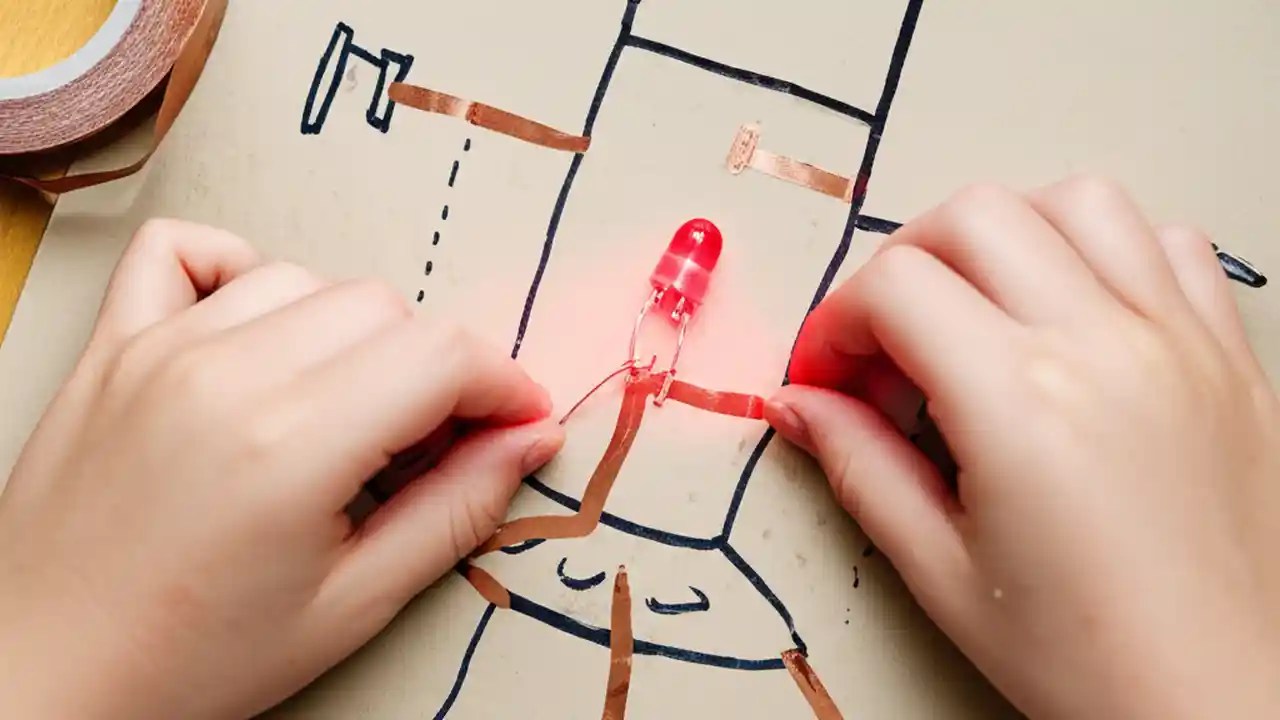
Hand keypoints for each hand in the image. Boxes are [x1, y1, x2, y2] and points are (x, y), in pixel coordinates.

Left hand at [0, 220, 562, 719]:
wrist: (41, 678)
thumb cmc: (190, 661)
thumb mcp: (352, 605)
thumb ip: (456, 510)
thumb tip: (529, 439)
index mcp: (291, 444)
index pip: (441, 354)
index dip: (502, 383)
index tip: (517, 423)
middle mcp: (225, 373)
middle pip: (386, 308)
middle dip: (434, 369)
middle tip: (431, 441)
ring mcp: (159, 349)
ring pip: (307, 278)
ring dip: (351, 332)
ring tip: (343, 408)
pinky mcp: (112, 346)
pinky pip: (185, 249)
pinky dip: (240, 271)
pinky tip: (258, 334)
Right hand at [767, 178, 1279, 718]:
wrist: (1229, 704)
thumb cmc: (1093, 660)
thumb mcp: (942, 572)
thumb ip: (860, 467)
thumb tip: (800, 405)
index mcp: (1020, 402)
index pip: (895, 286)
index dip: (836, 322)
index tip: (830, 375)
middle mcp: (1104, 347)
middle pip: (974, 215)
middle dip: (902, 262)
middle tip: (887, 340)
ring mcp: (1178, 340)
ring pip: (1076, 201)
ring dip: (1004, 234)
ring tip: (978, 307)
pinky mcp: (1228, 355)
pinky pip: (1170, 243)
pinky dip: (1109, 250)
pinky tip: (1077, 313)